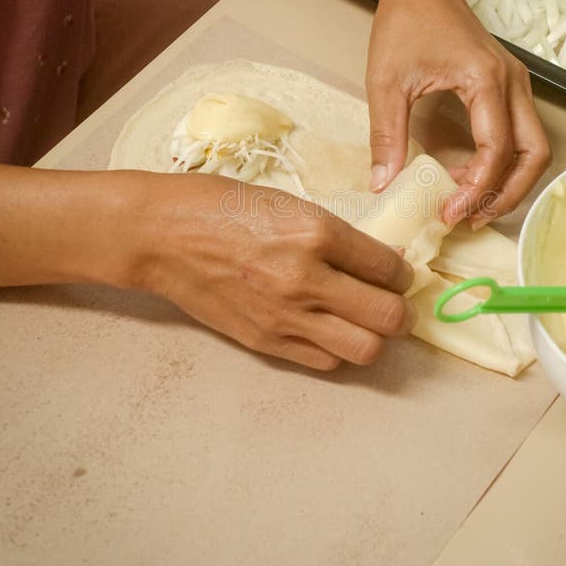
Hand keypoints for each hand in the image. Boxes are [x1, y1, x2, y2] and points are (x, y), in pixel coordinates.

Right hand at [134, 173, 415, 369]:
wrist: (162, 235)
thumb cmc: (222, 206)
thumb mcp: (289, 204)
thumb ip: (336, 235)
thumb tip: (382, 259)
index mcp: (316, 233)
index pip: (389, 268)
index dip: (403, 273)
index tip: (398, 273)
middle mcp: (306, 279)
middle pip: (388, 317)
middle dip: (402, 312)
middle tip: (394, 302)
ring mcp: (286, 317)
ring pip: (365, 350)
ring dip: (375, 336)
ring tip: (365, 321)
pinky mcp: (266, 342)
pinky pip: (326, 362)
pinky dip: (338, 350)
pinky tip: (329, 330)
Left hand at [367, 0, 550, 227]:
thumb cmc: (405, 23)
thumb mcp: (386, 81)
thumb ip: (386, 134)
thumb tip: (382, 184)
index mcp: (486, 80)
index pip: (496, 149)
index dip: (476, 189)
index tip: (448, 212)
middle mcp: (513, 83)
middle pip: (535, 154)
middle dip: (509, 194)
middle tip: (470, 218)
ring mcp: (516, 84)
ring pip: (536, 148)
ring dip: (513, 183)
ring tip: (475, 207)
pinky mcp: (509, 87)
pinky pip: (523, 135)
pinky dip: (508, 164)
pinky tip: (474, 180)